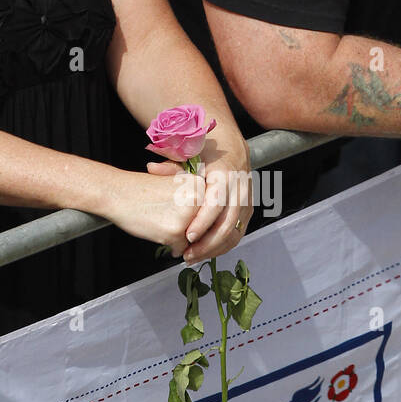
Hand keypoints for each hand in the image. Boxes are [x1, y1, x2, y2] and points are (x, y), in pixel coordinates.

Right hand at [103, 168, 207, 257]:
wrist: (116, 193)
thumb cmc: (140, 190)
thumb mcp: (174, 186)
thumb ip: (193, 201)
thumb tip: (209, 224)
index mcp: (199, 184)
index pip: (209, 211)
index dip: (194, 217)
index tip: (180, 213)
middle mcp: (197, 199)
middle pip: (203, 226)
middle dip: (188, 229)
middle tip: (167, 217)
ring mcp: (187, 216)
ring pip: (193, 239)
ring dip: (179, 237)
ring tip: (160, 220)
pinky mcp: (175, 232)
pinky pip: (181, 248)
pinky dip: (170, 245)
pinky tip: (156, 229)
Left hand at [147, 142, 254, 264]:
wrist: (230, 144)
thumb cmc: (207, 150)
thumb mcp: (188, 153)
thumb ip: (171, 165)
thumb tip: (152, 169)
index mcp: (225, 174)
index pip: (216, 204)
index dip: (203, 222)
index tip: (188, 236)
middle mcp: (240, 189)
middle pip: (228, 224)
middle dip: (208, 244)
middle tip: (188, 255)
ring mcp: (247, 200)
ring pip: (236, 232)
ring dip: (215, 249)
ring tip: (194, 257)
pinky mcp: (248, 209)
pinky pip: (238, 232)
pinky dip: (223, 245)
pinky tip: (206, 252)